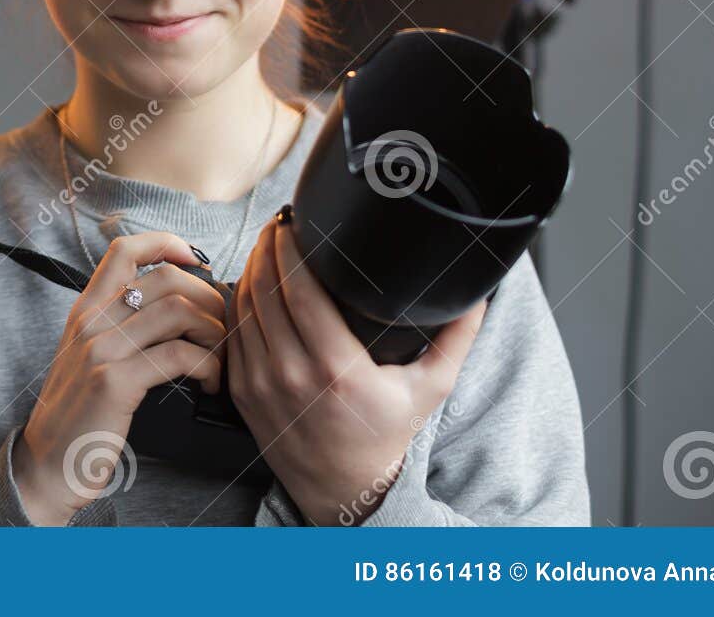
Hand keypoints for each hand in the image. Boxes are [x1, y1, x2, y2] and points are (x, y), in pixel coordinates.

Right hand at [12, 230, 227, 524]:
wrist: (47, 466)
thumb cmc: (79, 417)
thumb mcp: (89, 358)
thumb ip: (119, 328)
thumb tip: (174, 309)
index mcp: (85, 310)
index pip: (125, 249)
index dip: (167, 242)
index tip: (196, 259)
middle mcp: (91, 322)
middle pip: (166, 278)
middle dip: (210, 298)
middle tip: (224, 329)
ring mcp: (101, 349)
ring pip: (178, 311)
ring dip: (215, 333)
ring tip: (221, 358)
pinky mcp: (115, 382)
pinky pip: (178, 355)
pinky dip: (208, 366)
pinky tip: (210, 382)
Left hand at [226, 210, 486, 525]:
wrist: (344, 490)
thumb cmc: (386, 435)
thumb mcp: (430, 389)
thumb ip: (456, 339)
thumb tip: (480, 297)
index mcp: (337, 370)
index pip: (299, 292)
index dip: (289, 250)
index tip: (291, 222)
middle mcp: (292, 376)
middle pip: (266, 291)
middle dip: (267, 249)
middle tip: (278, 224)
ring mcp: (261, 384)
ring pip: (244, 308)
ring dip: (251, 270)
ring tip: (265, 245)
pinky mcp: (242, 392)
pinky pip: (233, 333)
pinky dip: (239, 302)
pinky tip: (250, 282)